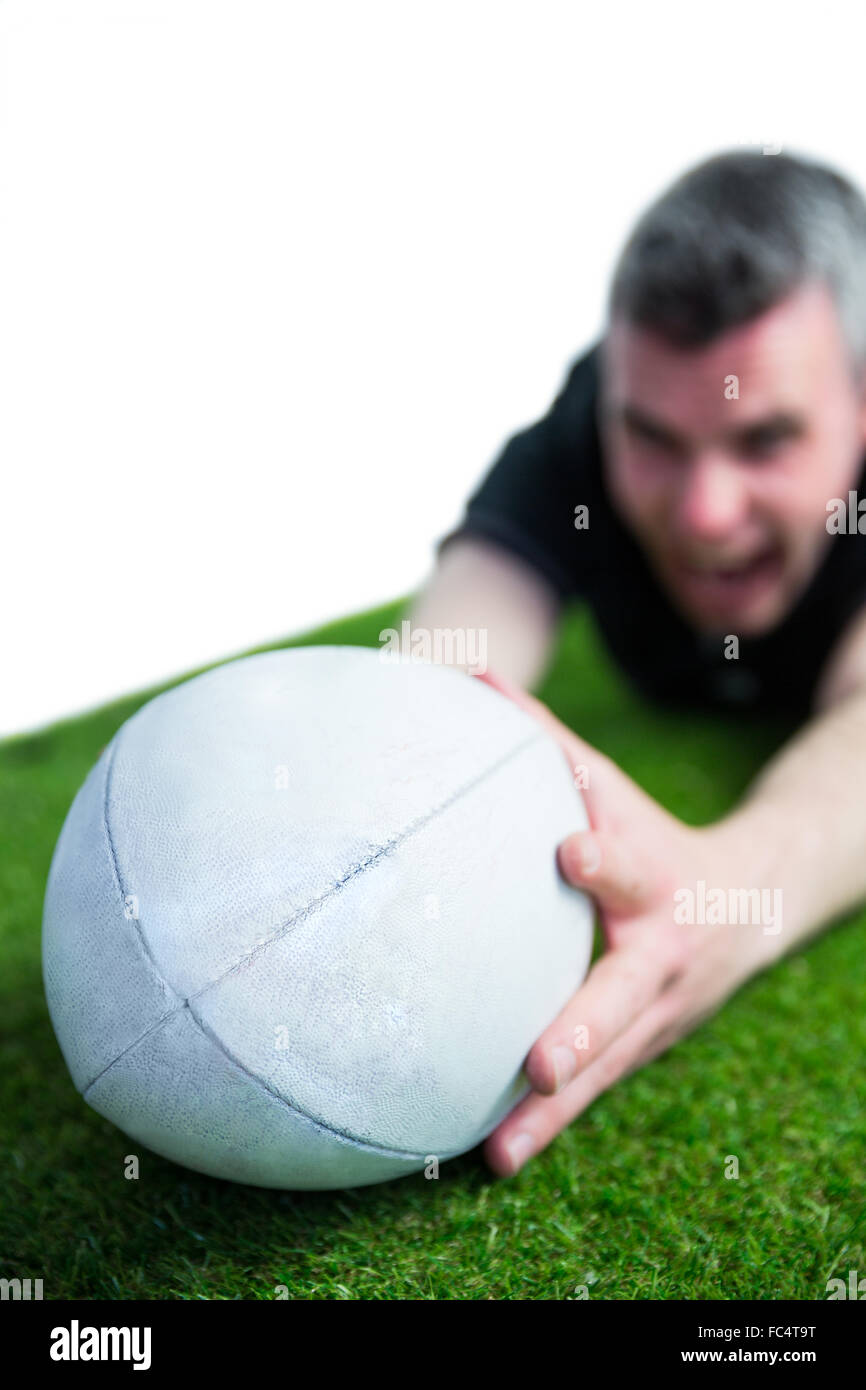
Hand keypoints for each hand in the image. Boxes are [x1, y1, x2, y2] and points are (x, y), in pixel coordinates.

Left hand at [476, 670, 778, 1176]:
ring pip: (607, 1068)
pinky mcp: (642, 1049)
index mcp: (655, 879)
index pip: (627, 862)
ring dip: (554, 1115)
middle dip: (586, 1031)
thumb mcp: (607, 786)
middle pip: (624, 997)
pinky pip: (593, 1093)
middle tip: (542, 1064)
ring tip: (496, 1153)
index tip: (569, 847)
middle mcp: (663, 955)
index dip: (602, 856)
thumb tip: (469, 672)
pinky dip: (549, 1126)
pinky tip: (490, 1156)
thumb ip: (542, 738)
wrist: (749, 905)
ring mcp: (657, 1014)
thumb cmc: (651, 838)